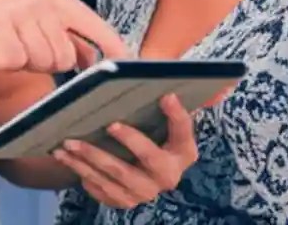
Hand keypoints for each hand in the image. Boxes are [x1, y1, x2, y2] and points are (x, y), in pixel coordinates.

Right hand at [0, 0, 128, 72]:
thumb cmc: (8, 22)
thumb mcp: (45, 23)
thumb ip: (75, 41)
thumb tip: (106, 62)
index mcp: (62, 3)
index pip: (99, 29)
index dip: (116, 52)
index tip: (132, 70)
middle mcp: (44, 3)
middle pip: (65, 59)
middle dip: (47, 63)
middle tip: (27, 49)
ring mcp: (19, 13)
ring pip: (40, 62)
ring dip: (24, 63)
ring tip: (11, 46)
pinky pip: (13, 62)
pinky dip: (3, 63)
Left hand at [51, 94, 198, 208]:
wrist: (139, 164)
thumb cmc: (153, 128)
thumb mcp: (170, 116)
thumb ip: (192, 100)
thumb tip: (223, 86)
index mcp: (184, 153)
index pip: (184, 132)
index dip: (177, 116)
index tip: (166, 95)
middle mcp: (168, 177)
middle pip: (147, 159)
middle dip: (128, 142)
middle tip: (109, 124)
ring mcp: (144, 193)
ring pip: (116, 176)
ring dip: (90, 158)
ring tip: (69, 141)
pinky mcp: (123, 201)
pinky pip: (100, 189)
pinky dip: (80, 172)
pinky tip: (65, 157)